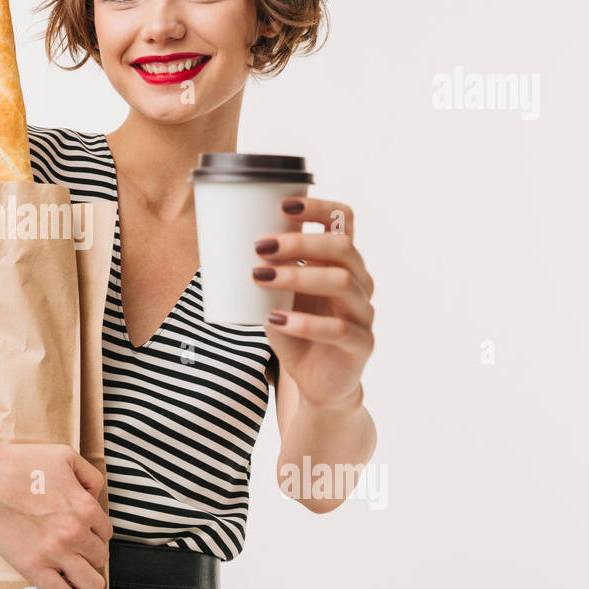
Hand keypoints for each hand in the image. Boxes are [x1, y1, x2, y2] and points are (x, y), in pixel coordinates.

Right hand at [0, 439, 111, 588]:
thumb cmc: (21, 464)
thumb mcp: (65, 455)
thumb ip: (90, 475)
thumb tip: (96, 498)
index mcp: (85, 507)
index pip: (106, 532)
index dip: (96, 532)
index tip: (83, 532)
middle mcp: (75, 533)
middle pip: (101, 557)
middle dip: (91, 554)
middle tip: (76, 549)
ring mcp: (55, 553)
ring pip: (91, 583)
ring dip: (87, 579)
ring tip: (76, 573)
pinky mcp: (33, 568)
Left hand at [253, 196, 375, 408]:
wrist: (318, 383)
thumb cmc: (296, 330)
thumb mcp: (278, 296)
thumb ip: (267, 271)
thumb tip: (225, 242)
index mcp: (342, 262)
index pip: (344, 220)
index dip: (319, 207)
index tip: (284, 205)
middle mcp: (359, 282)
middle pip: (342, 247)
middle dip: (299, 243)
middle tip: (260, 246)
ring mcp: (363, 313)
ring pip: (341, 282)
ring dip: (296, 276)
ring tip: (259, 277)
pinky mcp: (361, 345)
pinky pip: (338, 330)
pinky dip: (303, 323)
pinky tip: (275, 320)